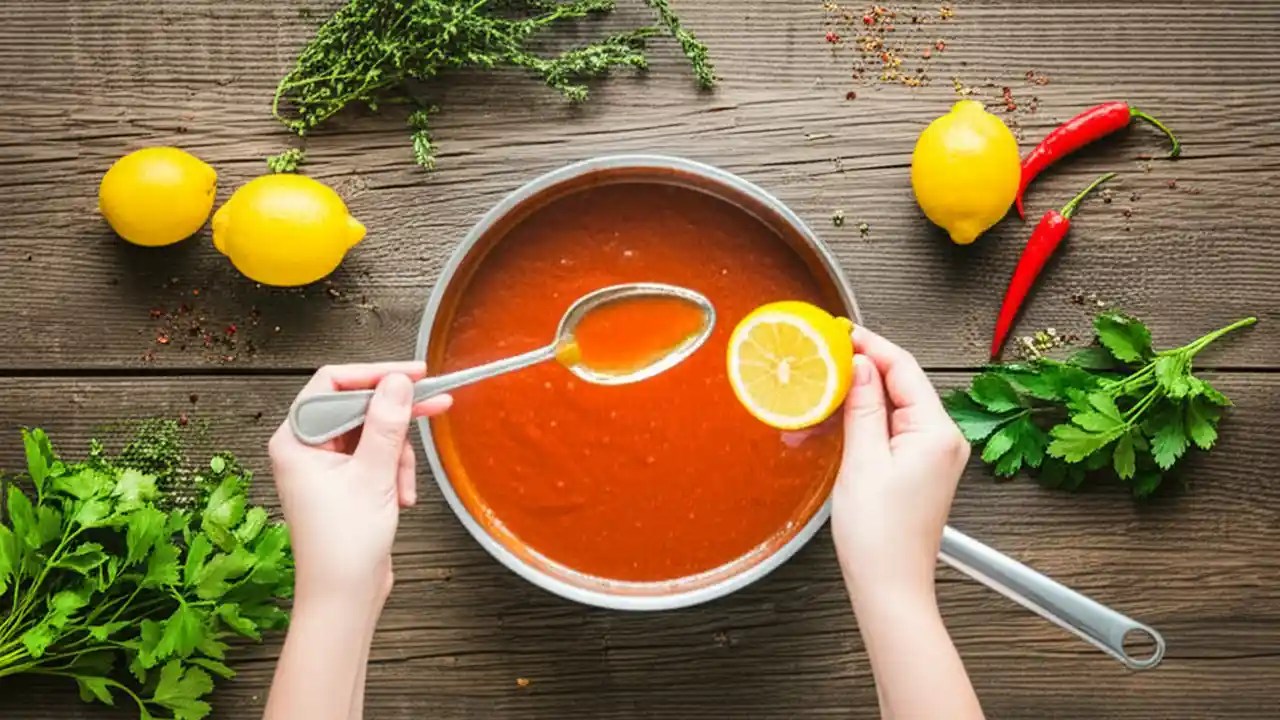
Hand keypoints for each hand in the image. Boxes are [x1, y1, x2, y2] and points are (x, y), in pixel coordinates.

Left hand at [269, 362, 451, 602]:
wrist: (343, 596)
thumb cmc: (343, 546)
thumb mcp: (373, 476)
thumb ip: (386, 423)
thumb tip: (397, 381)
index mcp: (294, 441)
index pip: (333, 385)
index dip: (375, 375)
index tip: (413, 373)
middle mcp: (304, 449)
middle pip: (357, 408)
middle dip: (395, 421)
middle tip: (434, 403)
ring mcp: (324, 466)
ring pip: (373, 433)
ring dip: (397, 456)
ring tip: (402, 488)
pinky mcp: (343, 482)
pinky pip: (376, 456)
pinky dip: (394, 472)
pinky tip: (401, 498)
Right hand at [831, 327, 969, 598]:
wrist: (890, 588)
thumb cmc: (880, 537)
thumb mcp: (862, 461)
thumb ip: (864, 406)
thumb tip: (860, 364)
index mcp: (936, 431)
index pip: (903, 367)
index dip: (870, 344)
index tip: (839, 331)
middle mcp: (941, 439)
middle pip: (896, 385)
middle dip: (853, 375)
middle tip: (817, 364)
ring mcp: (930, 455)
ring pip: (886, 410)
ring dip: (847, 405)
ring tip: (809, 410)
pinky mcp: (915, 469)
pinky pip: (885, 433)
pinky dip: (855, 428)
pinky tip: (824, 433)